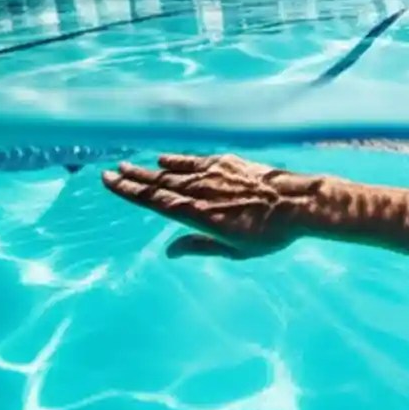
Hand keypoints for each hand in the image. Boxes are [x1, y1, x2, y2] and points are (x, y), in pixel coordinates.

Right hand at [102, 154, 320, 259]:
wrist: (300, 203)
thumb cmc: (271, 234)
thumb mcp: (236, 250)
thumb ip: (200, 246)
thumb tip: (170, 250)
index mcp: (198, 214)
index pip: (155, 201)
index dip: (129, 191)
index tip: (109, 181)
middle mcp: (201, 190)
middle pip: (160, 183)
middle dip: (134, 178)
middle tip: (112, 171)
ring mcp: (215, 174)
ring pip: (175, 170)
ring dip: (151, 169)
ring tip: (131, 165)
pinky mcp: (230, 163)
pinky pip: (197, 160)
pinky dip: (179, 160)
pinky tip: (166, 159)